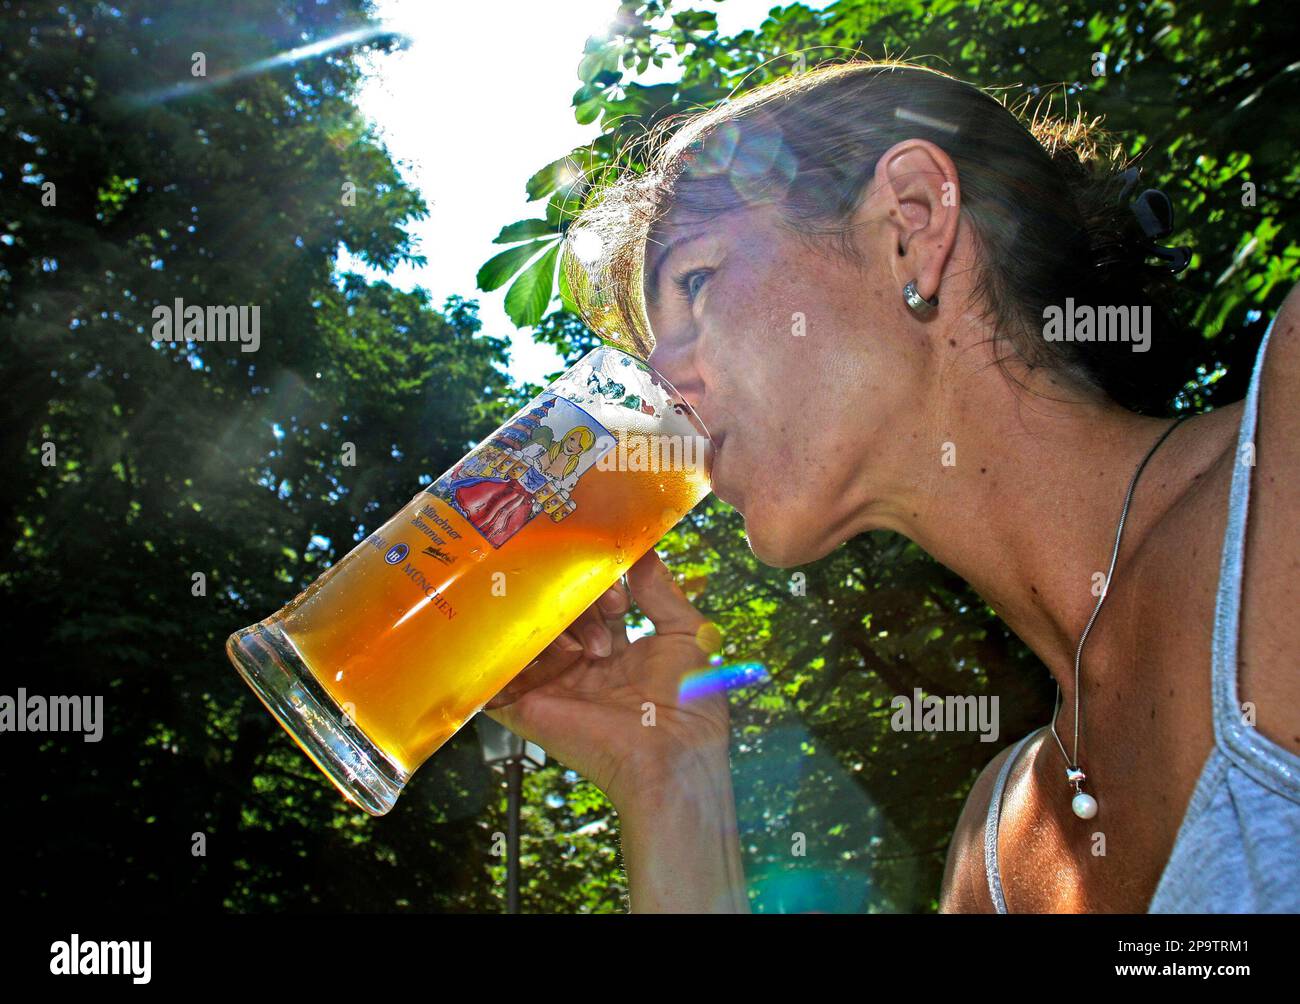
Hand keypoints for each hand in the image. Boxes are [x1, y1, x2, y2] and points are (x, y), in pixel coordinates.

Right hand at [483, 550, 728, 810]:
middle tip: (608, 613)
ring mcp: (553, 686)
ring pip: (531, 631)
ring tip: (588, 650)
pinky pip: (499, 672)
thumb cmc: (690, 701)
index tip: (618, 594)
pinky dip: (508, 650)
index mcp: (616, 651)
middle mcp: (581, 666)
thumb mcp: (687, 633)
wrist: (672, 757)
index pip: (593, 603)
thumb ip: (661, 590)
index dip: (602, 588)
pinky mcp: (527, 707)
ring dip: (555, 625)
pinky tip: (533, 640)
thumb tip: (643, 547)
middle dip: (580, 603)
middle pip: (560, 611)